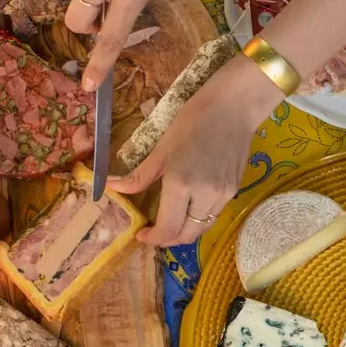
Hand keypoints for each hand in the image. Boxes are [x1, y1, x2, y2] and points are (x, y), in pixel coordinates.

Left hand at [112, 59, 277, 245]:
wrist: (235, 107)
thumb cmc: (194, 119)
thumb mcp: (162, 147)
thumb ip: (139, 176)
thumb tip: (111, 188)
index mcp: (181, 184)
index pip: (167, 229)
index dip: (153, 238)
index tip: (141, 234)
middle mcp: (204, 196)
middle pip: (186, 236)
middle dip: (167, 239)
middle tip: (153, 231)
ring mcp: (222, 196)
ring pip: (201, 228)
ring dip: (184, 230)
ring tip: (170, 220)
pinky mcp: (234, 191)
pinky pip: (213, 215)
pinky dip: (198, 219)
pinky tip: (189, 206)